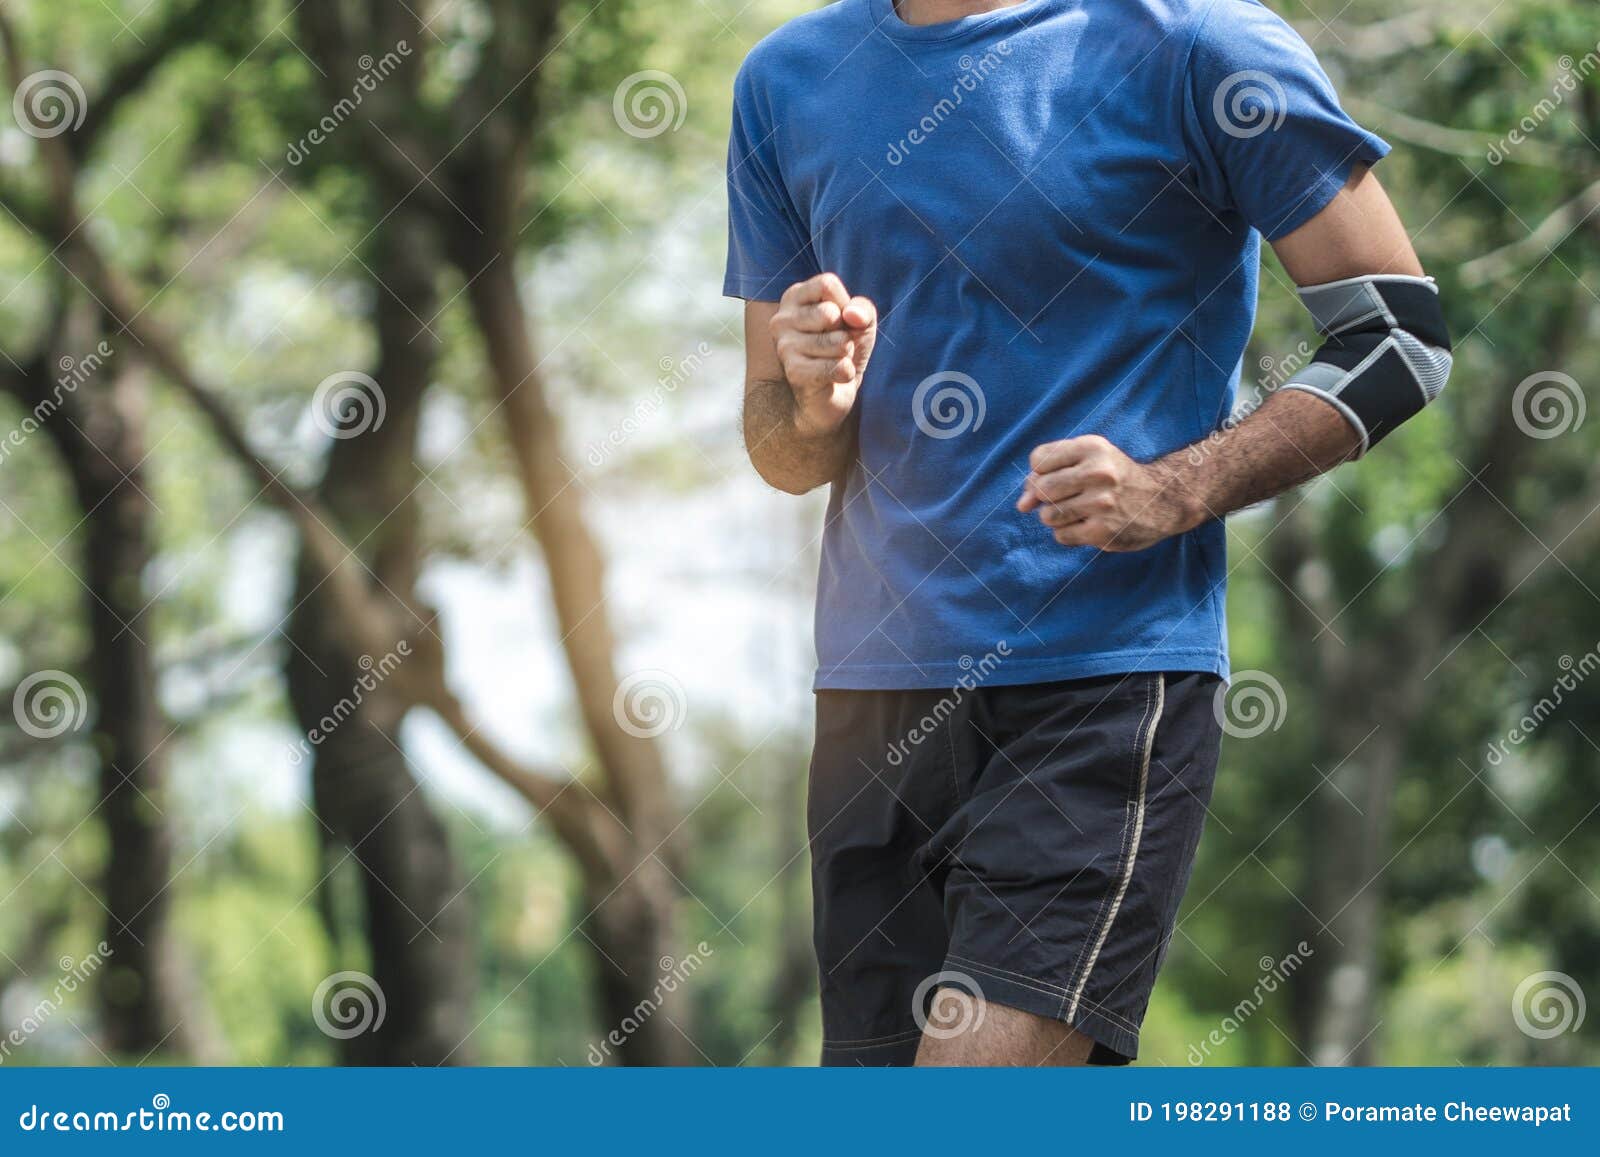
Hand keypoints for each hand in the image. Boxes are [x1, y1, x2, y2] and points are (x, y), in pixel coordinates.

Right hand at [769, 273, 877, 437]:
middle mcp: (781, 319)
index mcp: (794, 298)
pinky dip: (846, 372)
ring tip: (835, 360)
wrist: (831, 395)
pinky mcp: (794, 372)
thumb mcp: (860, 322)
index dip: (845, 304)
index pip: (826, 284)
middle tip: (838, 344)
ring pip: (838, 341)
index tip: (842, 320)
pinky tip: (836, 377)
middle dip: (846, 332)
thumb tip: (851, 315)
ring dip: (846, 353)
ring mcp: (784, 346)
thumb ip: (863, 310)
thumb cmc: (843, 349)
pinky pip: (837, 366)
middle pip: (830, 312)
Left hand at [1017, 435, 1203, 551]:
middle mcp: (1098, 473)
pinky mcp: (1103, 531)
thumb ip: (1049, 473)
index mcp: (1092, 448)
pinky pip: (1061, 536)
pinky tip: (1086, 526)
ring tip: (1079, 512)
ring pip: (1048, 515)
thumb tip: (1021, 505)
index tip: (1057, 477)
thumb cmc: (1116, 478)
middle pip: (1040, 488)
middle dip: (1043, 498)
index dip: (1039, 472)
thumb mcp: (1090, 459)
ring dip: (1056, 517)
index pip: (1038, 460)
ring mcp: (1101, 504)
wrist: (1164, 500)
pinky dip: (1067, 533)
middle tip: (1065, 499)